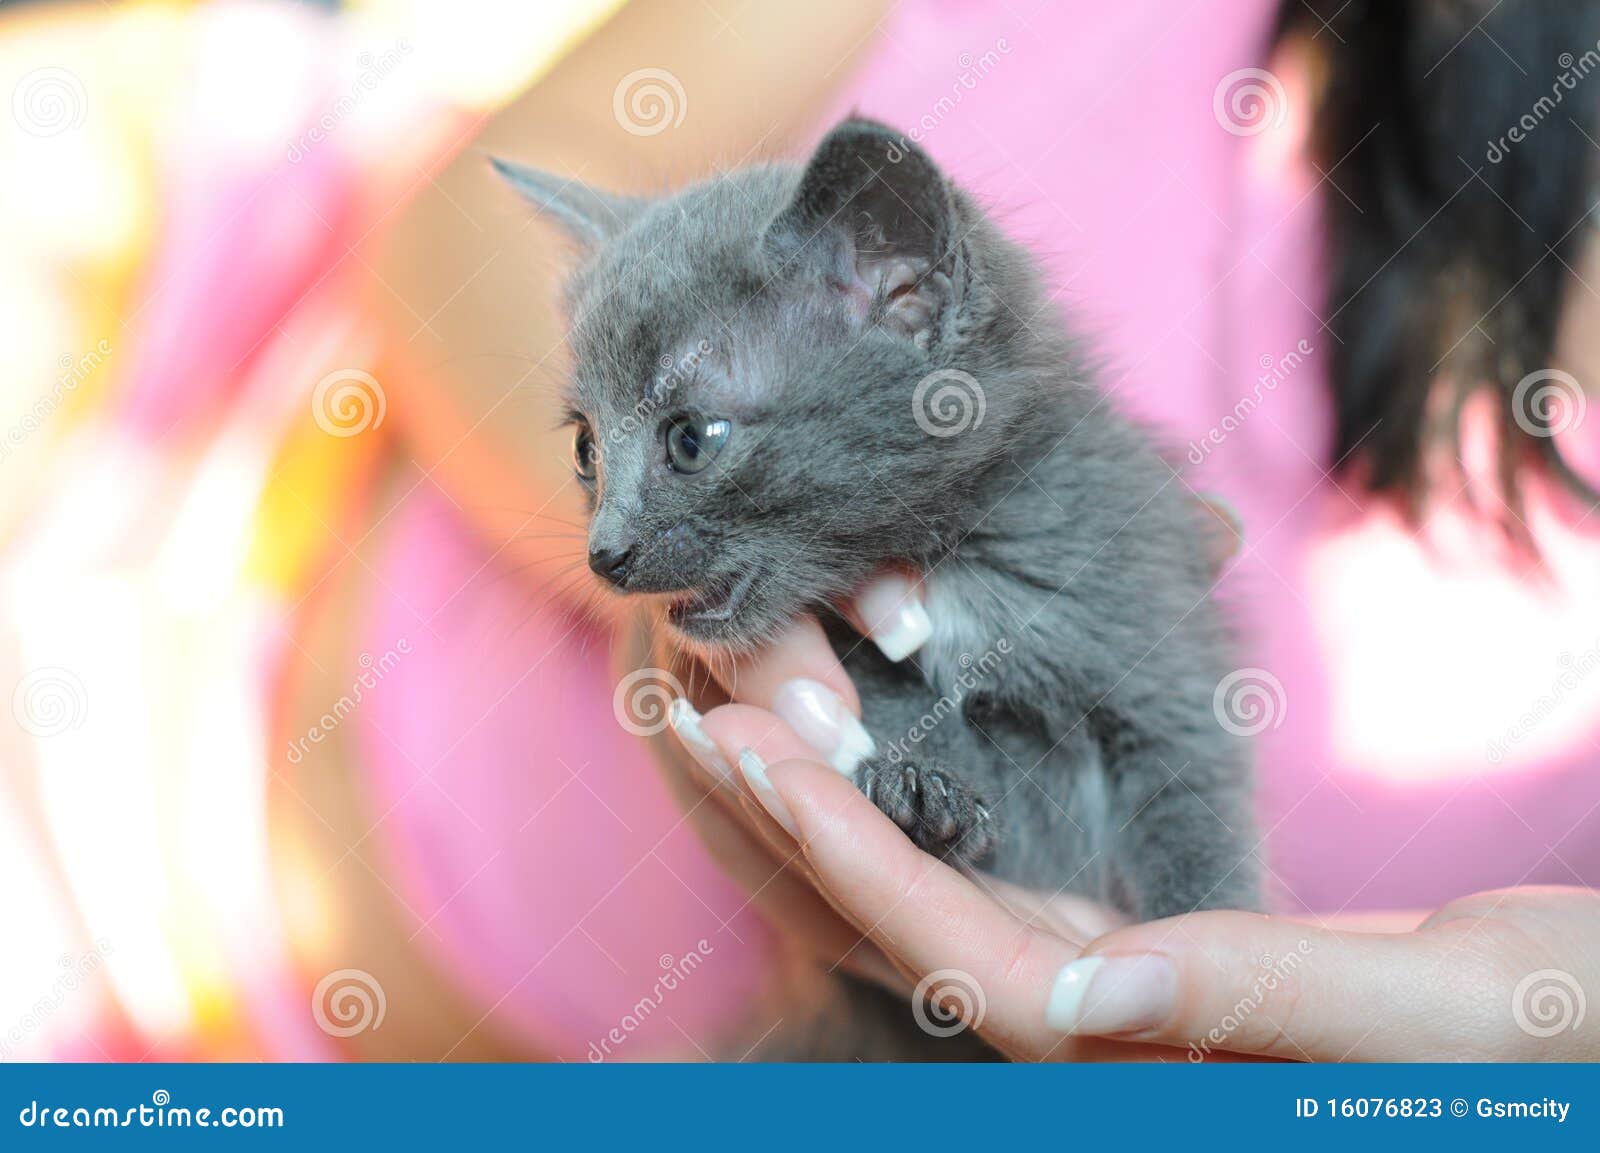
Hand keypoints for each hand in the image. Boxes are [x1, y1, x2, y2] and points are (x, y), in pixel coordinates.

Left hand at [663, 575, 1599, 1061]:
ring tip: (732, 694)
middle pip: (901, 921)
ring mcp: (1099, 977)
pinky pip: (979, 864)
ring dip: (826, 800)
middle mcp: (1093, 1019)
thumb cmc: (1529, 1044)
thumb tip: (1082, 988)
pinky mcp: (1123, 939)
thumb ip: (1250, 1004)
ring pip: (921, 887)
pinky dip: (902, 795)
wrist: (1563, 1035)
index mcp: (1138, 1043)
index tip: (747, 746)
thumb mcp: (1429, 1015)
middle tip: (693, 698)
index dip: (841, 849)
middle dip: (791, 816)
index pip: (950, 949)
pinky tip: (857, 723)